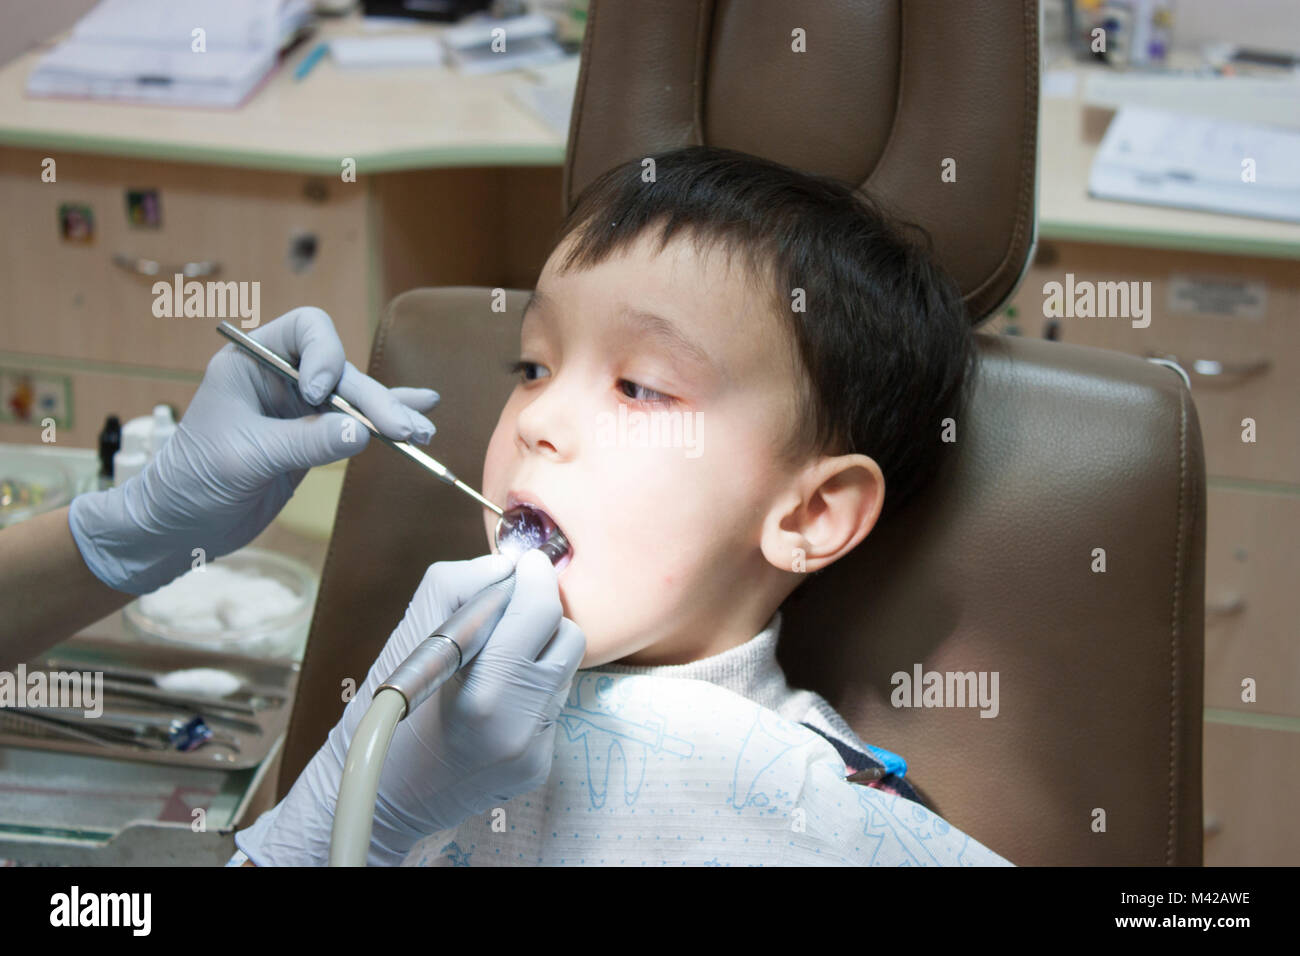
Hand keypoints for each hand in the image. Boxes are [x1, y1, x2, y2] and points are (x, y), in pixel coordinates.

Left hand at [69, 306, 437, 594]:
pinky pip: (356, 423)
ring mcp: (298, 409)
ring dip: (389, 414)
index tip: (318, 395)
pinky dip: (385, 419)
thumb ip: (305, 442)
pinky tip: (422, 410)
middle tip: (404, 431)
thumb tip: (362, 434)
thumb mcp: (247, 458)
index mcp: (251, 361)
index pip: (305, 330)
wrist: (178, 526)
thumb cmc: (193, 482)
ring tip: (422, 433)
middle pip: (341, 373)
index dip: (324, 355)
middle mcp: (280, 377)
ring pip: (354, 400)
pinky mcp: (312, 438)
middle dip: (373, 401)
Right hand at [235, 550, 584, 865]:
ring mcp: (534, 752)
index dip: (536, 579)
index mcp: (485, 697)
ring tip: (493, 657)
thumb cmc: (382, 711)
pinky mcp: (538, 765)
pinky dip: (530, 685)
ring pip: (564, 669)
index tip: (527, 563)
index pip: (541, 615)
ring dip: (538, 649)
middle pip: (567, 637)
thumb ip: (460, 586)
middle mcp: (519, 729)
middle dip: (541, 612)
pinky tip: (492, 694)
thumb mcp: (409, 636)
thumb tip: (506, 567)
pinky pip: (552, 702)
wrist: (377, 793)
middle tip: (509, 607)